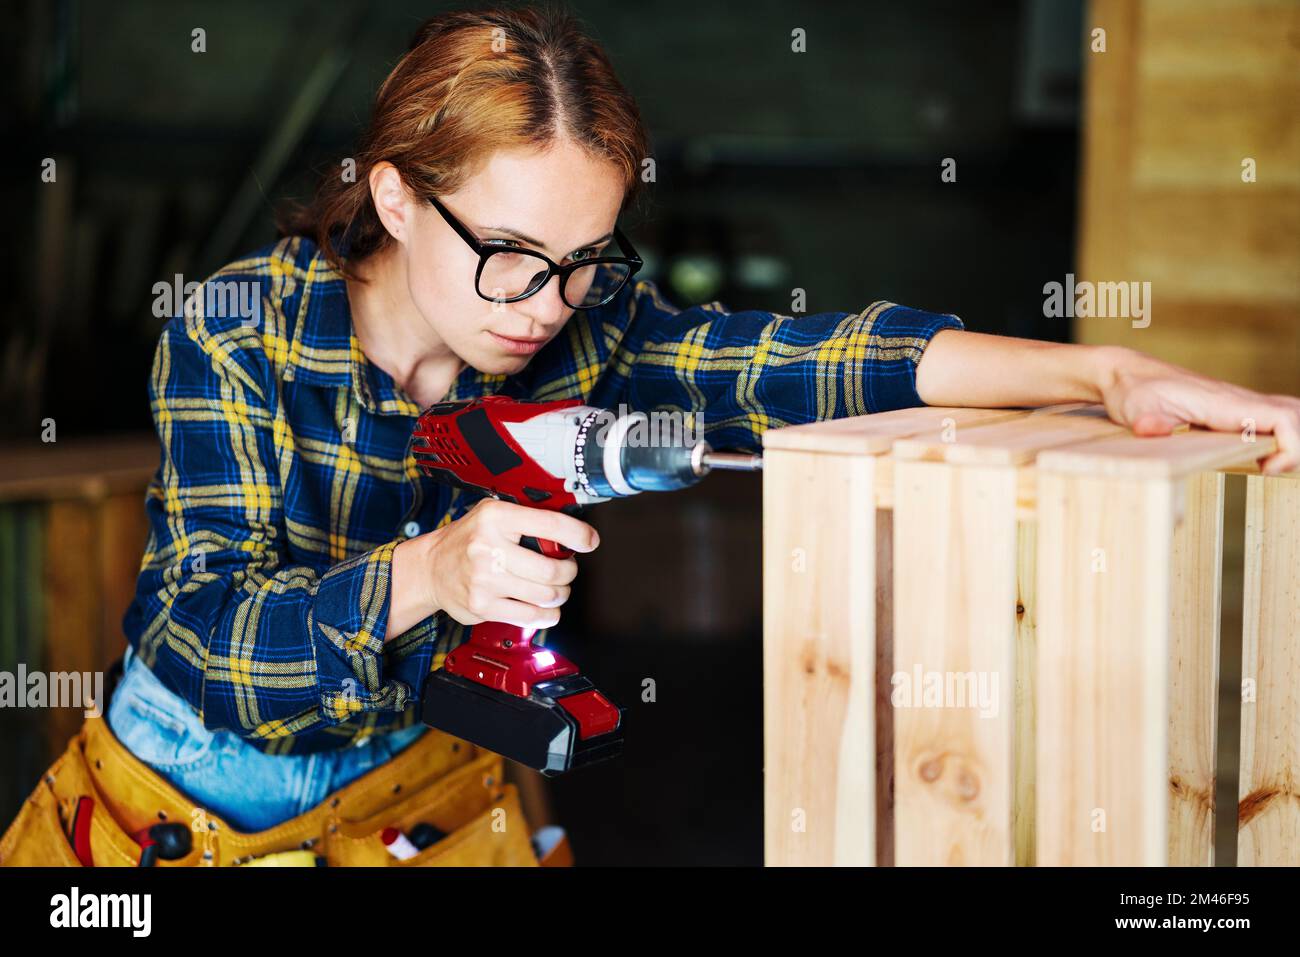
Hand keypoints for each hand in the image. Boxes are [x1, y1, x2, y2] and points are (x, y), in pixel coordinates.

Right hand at [404, 499, 597, 631]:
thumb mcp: (492, 514)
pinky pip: (531, 617)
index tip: (589, 541)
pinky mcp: (483, 606)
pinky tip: (545, 607)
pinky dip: (547, 615)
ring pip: (545, 596)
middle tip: (567, 570)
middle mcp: (488, 548)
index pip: (550, 524)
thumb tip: (571, 530)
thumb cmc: (467, 540)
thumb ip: (527, 517)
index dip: (578, 535)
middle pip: (551, 570)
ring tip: (555, 589)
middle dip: (569, 572)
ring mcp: (485, 580)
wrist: (431, 568)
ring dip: (559, 595)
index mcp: (495, 518)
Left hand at [1099, 347, 1299, 474]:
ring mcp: (1236, 402)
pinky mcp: (1230, 408)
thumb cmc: (1132, 390)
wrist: (1126, 372)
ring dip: (1291, 439)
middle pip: (1293, 414)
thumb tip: (1150, 429)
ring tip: (1269, 465)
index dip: (1292, 446)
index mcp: (1223, 402)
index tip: (1269, 469)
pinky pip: (1270, 417)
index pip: (1282, 417)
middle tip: (1271, 469)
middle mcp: (1236, 399)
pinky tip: (1261, 455)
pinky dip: (1280, 434)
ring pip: (1286, 413)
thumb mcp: (1133, 408)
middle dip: (1296, 446)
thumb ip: (1146, 420)